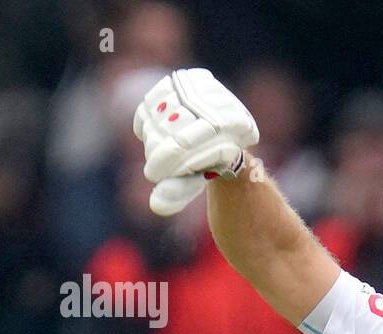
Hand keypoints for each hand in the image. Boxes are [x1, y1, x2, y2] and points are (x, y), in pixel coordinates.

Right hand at [133, 68, 259, 215]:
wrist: (221, 138)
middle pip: (171, 129)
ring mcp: (209, 89)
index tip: (152, 173)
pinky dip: (148, 115)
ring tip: (157, 150)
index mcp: (234, 130)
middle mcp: (223, 105)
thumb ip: (177, 192)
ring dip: (152, 135)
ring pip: (162, 112)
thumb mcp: (195, 181)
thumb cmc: (208, 165)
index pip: (184, 145)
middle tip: (156, 166)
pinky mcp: (194, 79)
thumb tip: (156, 206)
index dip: (163, 162)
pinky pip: (157, 96)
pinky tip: (151, 130)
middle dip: (157, 151)